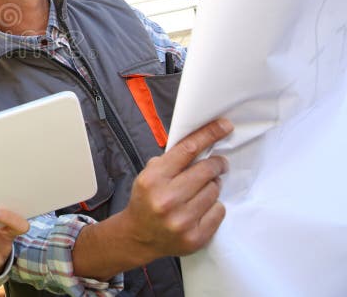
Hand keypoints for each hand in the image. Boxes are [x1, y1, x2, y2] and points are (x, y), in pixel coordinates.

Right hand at [121, 117, 232, 258]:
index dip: (209, 135)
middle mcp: (167, 199)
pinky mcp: (195, 237)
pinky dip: (214, 206)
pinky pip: (219, 210)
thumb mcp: (149, 174)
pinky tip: (202, 207)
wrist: (138, 236)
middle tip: (218, 164)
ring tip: (202, 189)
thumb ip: (172, 160)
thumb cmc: (147, 199)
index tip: (224, 126)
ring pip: (214, 190)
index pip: (187, 149)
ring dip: (212, 186)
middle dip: (216, 164)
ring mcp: (182, 220)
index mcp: (153, 179)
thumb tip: (202, 143)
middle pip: (206, 170)